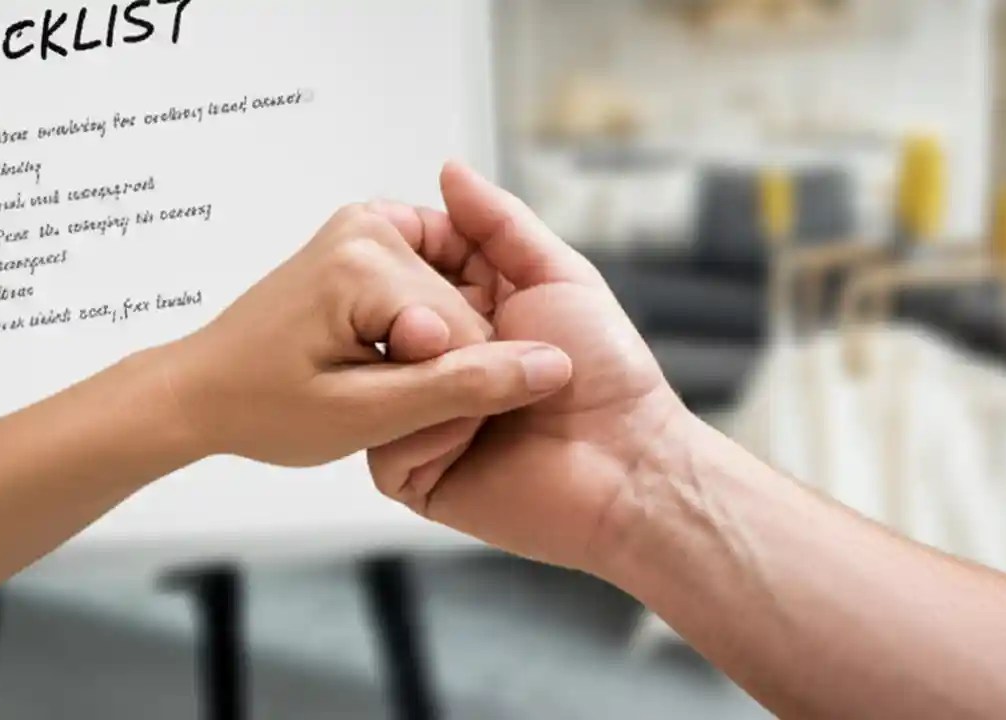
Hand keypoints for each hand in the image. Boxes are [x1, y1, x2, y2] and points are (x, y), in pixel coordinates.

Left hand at [155, 203, 575, 467]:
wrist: (203, 391)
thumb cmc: (266, 407)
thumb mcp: (368, 415)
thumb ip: (460, 389)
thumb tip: (550, 366)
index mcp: (365, 262)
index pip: (469, 335)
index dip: (443, 390)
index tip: (383, 406)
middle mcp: (368, 228)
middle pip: (464, 312)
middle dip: (434, 366)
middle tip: (370, 393)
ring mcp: (367, 228)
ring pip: (455, 300)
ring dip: (428, 349)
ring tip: (368, 373)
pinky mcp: (367, 238)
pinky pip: (437, 277)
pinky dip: (428, 318)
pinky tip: (392, 347)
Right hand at [370, 164, 689, 571]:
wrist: (627, 465)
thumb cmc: (607, 374)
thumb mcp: (557, 276)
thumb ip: (499, 223)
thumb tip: (449, 171)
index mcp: (468, 317)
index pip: (409, 272)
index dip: (400, 253)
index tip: (387, 235)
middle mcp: (440, 366)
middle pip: (385, 324)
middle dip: (410, 317)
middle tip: (451, 324)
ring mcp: (423, 418)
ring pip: (378, 384)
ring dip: (424, 376)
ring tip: (478, 378)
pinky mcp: (416, 472)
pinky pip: (385, 445)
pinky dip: (424, 430)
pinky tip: (472, 430)